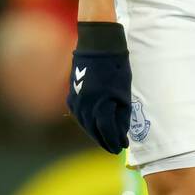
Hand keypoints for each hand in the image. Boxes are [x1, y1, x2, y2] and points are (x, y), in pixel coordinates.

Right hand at [65, 21, 131, 153]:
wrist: (97, 46)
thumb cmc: (116, 66)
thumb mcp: (124, 90)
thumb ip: (122, 112)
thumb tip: (121, 130)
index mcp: (101, 104)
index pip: (108, 130)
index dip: (115, 140)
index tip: (122, 146)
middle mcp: (86, 106)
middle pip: (95, 131)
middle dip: (106, 141)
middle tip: (114, 148)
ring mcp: (76, 102)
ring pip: (85, 125)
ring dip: (96, 134)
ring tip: (106, 140)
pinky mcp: (71, 97)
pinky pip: (79, 117)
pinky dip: (88, 124)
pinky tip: (94, 127)